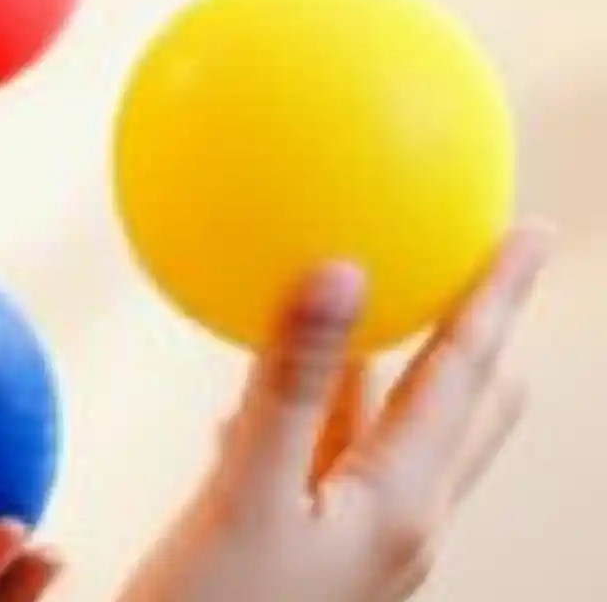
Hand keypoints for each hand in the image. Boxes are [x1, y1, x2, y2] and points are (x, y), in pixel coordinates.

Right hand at [117, 224, 550, 601]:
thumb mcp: (245, 494)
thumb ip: (292, 385)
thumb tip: (340, 272)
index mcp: (400, 503)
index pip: (463, 376)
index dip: (498, 298)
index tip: (531, 231)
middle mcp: (398, 519)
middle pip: (465, 408)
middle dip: (483, 334)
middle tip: (490, 265)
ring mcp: (360, 538)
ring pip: (400, 431)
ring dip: (407, 366)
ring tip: (398, 305)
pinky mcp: (317, 545)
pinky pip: (336, 457)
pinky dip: (327, 407)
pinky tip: (275, 388)